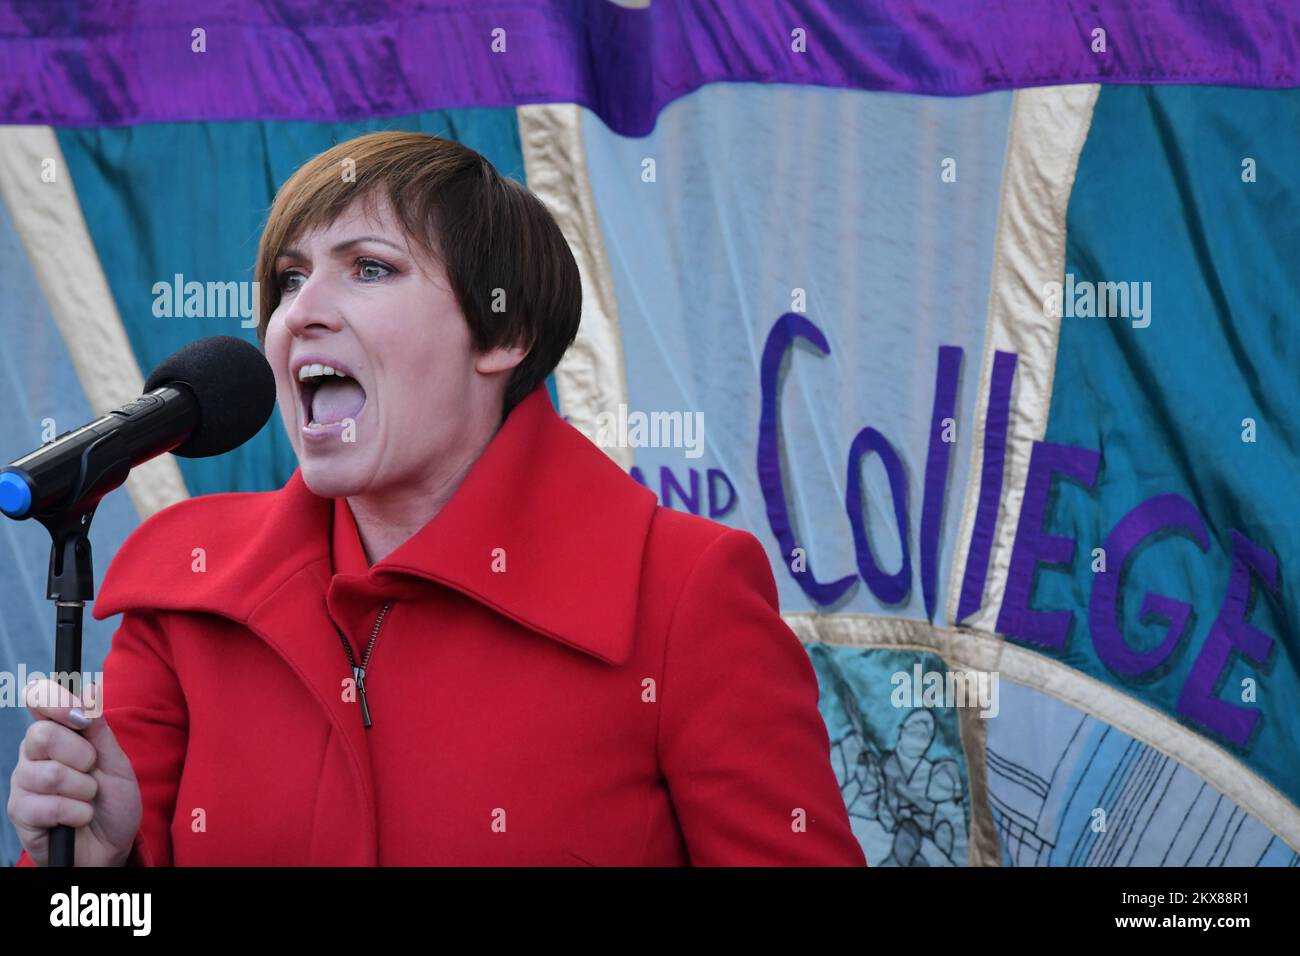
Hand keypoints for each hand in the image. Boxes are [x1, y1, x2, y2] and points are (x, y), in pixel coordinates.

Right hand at [7, 679, 142, 866]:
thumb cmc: (112, 801)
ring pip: (49, 774)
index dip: (55, 701)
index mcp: (56, 734)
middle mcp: (33, 755)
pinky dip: (77, 812)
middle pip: (41, 735)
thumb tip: (90, 689)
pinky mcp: (21, 814)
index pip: (38, 701)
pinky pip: (49, 806)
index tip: (80, 715)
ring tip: (89, 799)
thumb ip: (98, 728)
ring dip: (84, 790)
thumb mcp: (115, 761)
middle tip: (93, 771)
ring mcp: (23, 784)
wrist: (111, 845)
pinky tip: (80, 818)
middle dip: (81, 755)